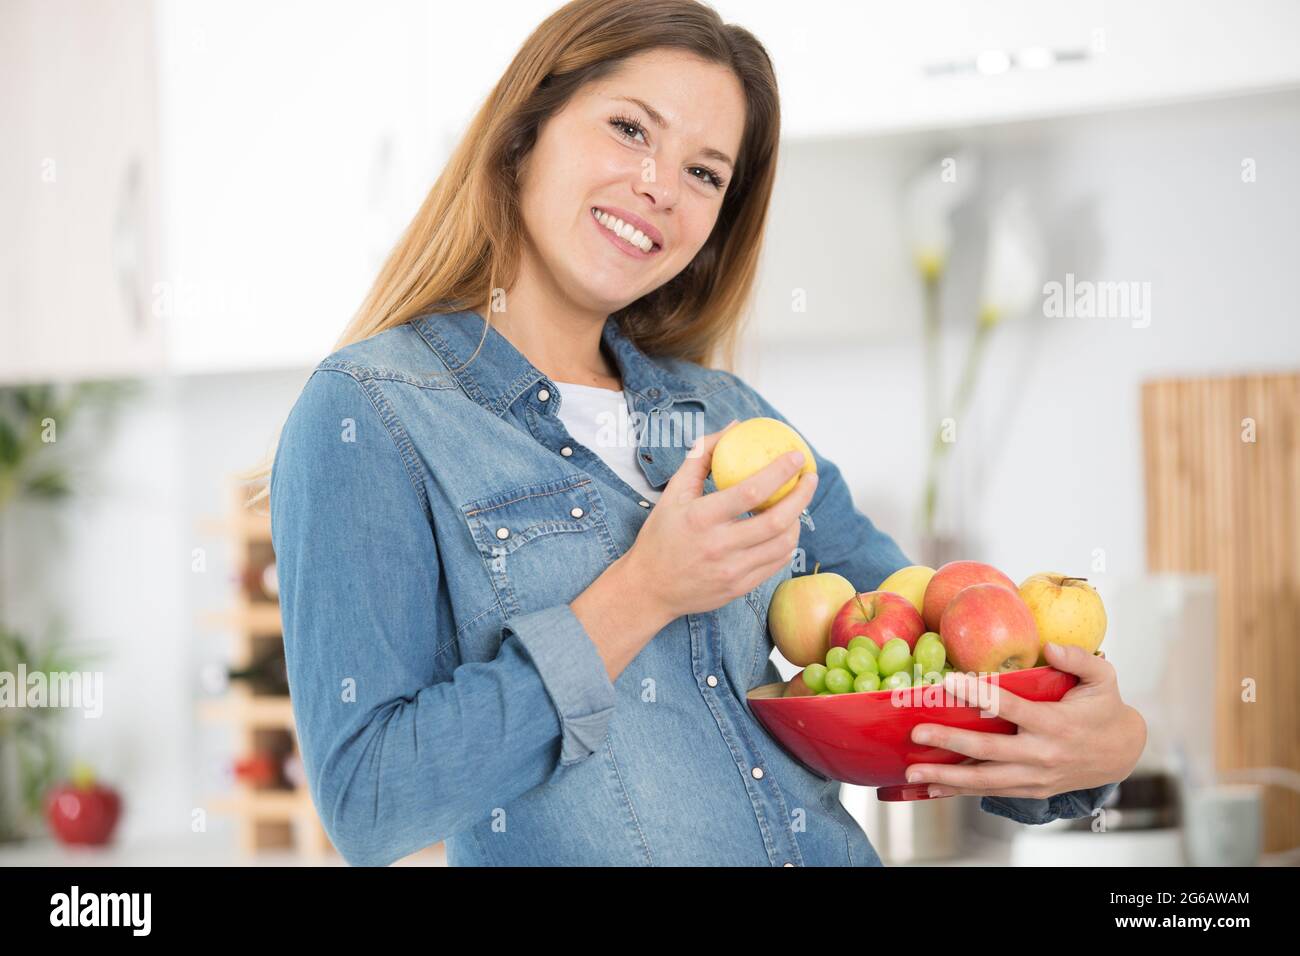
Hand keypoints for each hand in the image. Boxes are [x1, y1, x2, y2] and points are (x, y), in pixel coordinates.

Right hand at [624, 419, 817, 621]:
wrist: (649, 588)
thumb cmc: (661, 535)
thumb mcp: (673, 492)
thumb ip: (701, 456)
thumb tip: (734, 428)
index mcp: (700, 517)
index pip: (751, 491)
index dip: (780, 472)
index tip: (796, 456)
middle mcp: (718, 546)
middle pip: (776, 521)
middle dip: (801, 496)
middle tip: (810, 478)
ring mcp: (731, 571)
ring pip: (782, 545)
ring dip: (797, 520)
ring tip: (796, 504)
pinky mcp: (738, 589)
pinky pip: (776, 564)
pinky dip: (787, 544)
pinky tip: (785, 530)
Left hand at [904, 642, 1146, 799]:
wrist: (1121, 754)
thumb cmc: (1104, 709)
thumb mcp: (1104, 678)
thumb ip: (1078, 658)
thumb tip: (1049, 645)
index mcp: (1056, 723)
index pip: (1011, 707)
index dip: (979, 695)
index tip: (948, 682)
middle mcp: (1043, 754)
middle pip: (990, 750)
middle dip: (950, 743)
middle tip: (916, 734)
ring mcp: (1036, 777)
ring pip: (985, 780)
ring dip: (947, 777)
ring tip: (912, 772)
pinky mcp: (1032, 790)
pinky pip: (991, 791)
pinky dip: (960, 791)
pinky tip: (932, 789)